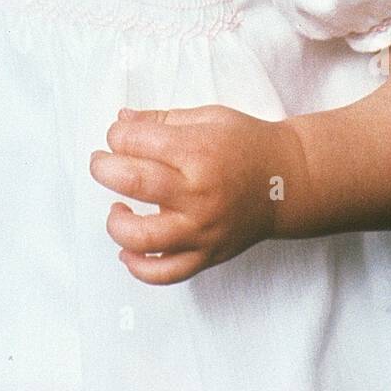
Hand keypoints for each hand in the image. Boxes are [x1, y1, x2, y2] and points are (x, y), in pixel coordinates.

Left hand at [88, 104, 309, 284]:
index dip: (116, 136)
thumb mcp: (209, 117)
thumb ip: (162, 119)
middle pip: (132, 182)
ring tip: (118, 207)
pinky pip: (165, 273)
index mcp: (198, 151)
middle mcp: (198, 193)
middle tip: (101, 163)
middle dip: (103, 168)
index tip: (117, 136)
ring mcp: (202, 229)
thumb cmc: (247, 144)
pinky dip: (138, 267)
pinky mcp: (208, 255)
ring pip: (141, 237)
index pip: (136, 142)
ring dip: (116, 222)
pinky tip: (128, 251)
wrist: (289, 181)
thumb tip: (120, 121)